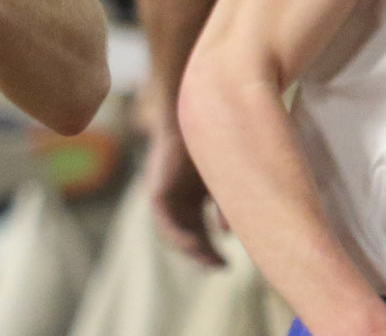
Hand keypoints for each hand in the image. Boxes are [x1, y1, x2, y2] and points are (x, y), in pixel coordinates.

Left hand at [146, 125, 224, 267]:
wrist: (198, 118)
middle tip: (221, 267)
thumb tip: (227, 235)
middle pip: (188, 235)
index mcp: (192, 198)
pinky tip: (194, 244)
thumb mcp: (225, 182)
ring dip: (191, 249)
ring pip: (174, 232)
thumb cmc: (215, 144)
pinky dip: (177, 235)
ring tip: (210, 260)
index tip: (228, 265)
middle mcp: (177, 199)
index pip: (200, 232)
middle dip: (204, 253)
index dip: (213, 250)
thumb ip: (226, 206)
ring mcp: (165, 196)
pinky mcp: (157, 191)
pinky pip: (163, 221)